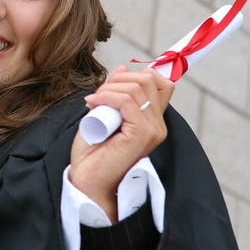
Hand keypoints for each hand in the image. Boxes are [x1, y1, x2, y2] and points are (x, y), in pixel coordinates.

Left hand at [69, 66, 173, 220]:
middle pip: (149, 79)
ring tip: (93, 102)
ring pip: (137, 87)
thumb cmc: (93, 153)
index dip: (138, 73)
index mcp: (152, 120)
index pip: (162, 83)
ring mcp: (152, 130)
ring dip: (109, 88)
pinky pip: (127, 101)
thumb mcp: (103, 114)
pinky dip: (106, 96)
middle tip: (98, 94)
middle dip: (119, 78)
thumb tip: (124, 68)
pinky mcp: (142, 135)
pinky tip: (91, 103)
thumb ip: (115, 94)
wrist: (87, 182)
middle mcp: (158, 125)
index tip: (112, 82)